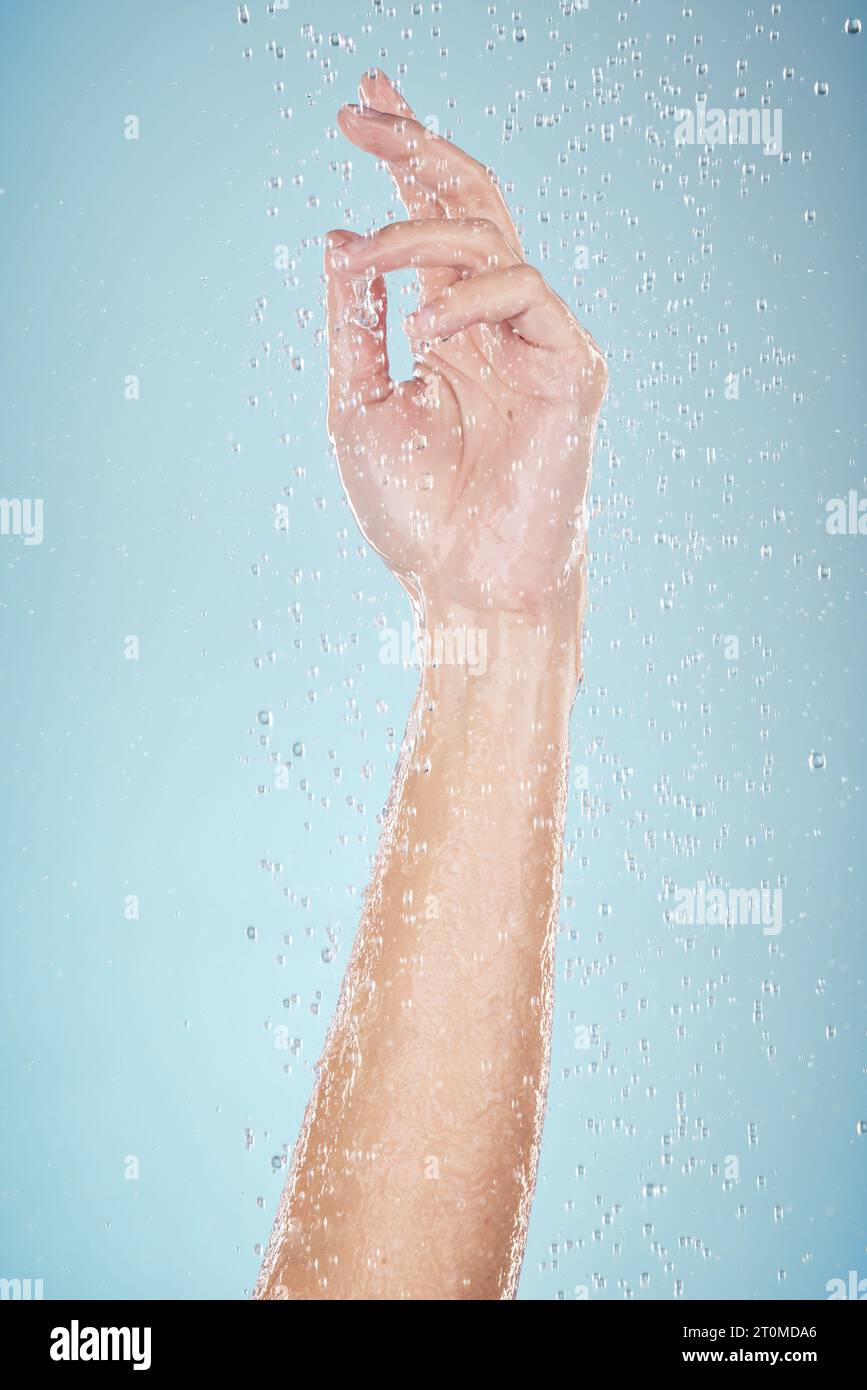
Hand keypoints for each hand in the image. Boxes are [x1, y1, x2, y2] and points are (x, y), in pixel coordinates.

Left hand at [324, 69, 606, 637]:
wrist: (465, 590)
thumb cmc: (416, 513)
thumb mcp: (361, 404)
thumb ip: (355, 322)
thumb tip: (337, 235)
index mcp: (453, 330)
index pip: (435, 223)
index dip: (405, 157)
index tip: (361, 99)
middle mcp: (498, 326)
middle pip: (473, 203)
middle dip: (418, 145)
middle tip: (361, 108)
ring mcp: (539, 343)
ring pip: (490, 238)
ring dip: (418, 230)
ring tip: (364, 256)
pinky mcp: (573, 369)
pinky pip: (526, 295)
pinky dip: (470, 298)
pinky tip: (424, 328)